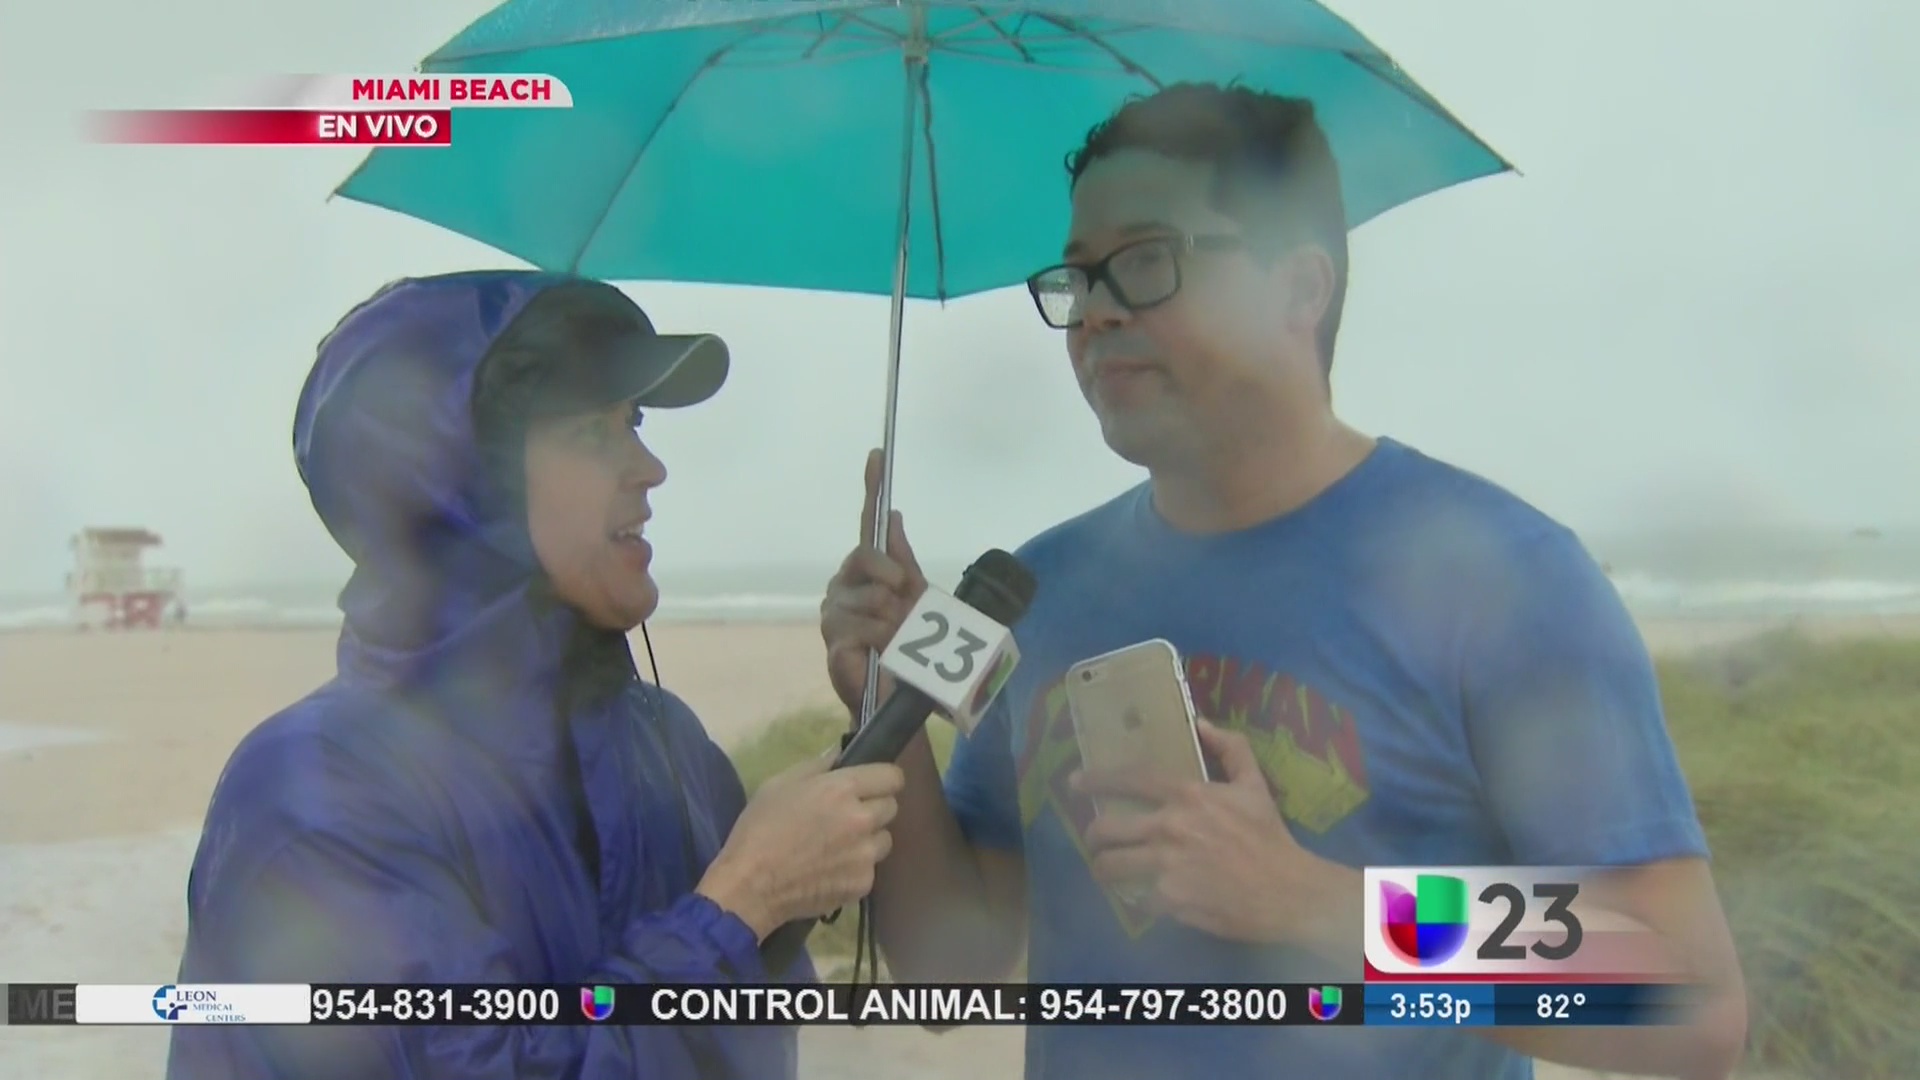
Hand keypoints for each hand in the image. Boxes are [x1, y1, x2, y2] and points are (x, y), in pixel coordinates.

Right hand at [697, 755, 904, 938]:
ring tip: (839, 846)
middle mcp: (862, 820)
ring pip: (884, 839)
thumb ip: (817, 766)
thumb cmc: (760, 829)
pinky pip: (870, 869)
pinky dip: (856, 868)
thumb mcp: (779, 784)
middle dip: (873, 808)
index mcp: (842, 789)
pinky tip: (830, 870)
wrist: (751, 886)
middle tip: (847, 817)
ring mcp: (865, 855)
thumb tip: (840, 755)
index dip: (882, 779)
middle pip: (891, 807)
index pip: (892, 777)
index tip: (871, 785)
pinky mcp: (863, 884)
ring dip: (868, 839)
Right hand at [820, 449, 927, 713]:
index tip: (878, 454)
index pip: (868, 524)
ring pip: (871, 599)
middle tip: (904, 606)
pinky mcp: (833, 643)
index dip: (871, 487)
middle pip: (866, 557)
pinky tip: (880, 654)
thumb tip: (894, 514)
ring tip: (896, 643)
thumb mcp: (915, 599)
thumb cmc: (906, 647)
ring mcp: (832, 613)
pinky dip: (881, 642)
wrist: (900, 694)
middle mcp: (842, 585)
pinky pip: (865, 629)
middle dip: (892, 580)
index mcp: (865, 571)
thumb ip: (902, 559)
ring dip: (894, 623)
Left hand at [1074, 719, 1333, 943]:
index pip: (1128, 779)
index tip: (1074, 783)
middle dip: (1093, 836)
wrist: (1288, 893)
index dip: (1095, 779)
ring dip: (1102, 868)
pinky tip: (1138, 896)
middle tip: (1096, 840)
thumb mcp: (1255, 784)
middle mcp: (1169, 828)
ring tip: (1106, 870)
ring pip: (1110, 867)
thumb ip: (1231, 748)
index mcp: (1187, 795)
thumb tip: (1201, 724)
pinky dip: (1134, 897)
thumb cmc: (1270, 837)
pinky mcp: (1168, 901)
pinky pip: (1135, 898)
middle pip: (1106, 829)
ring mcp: (1165, 866)